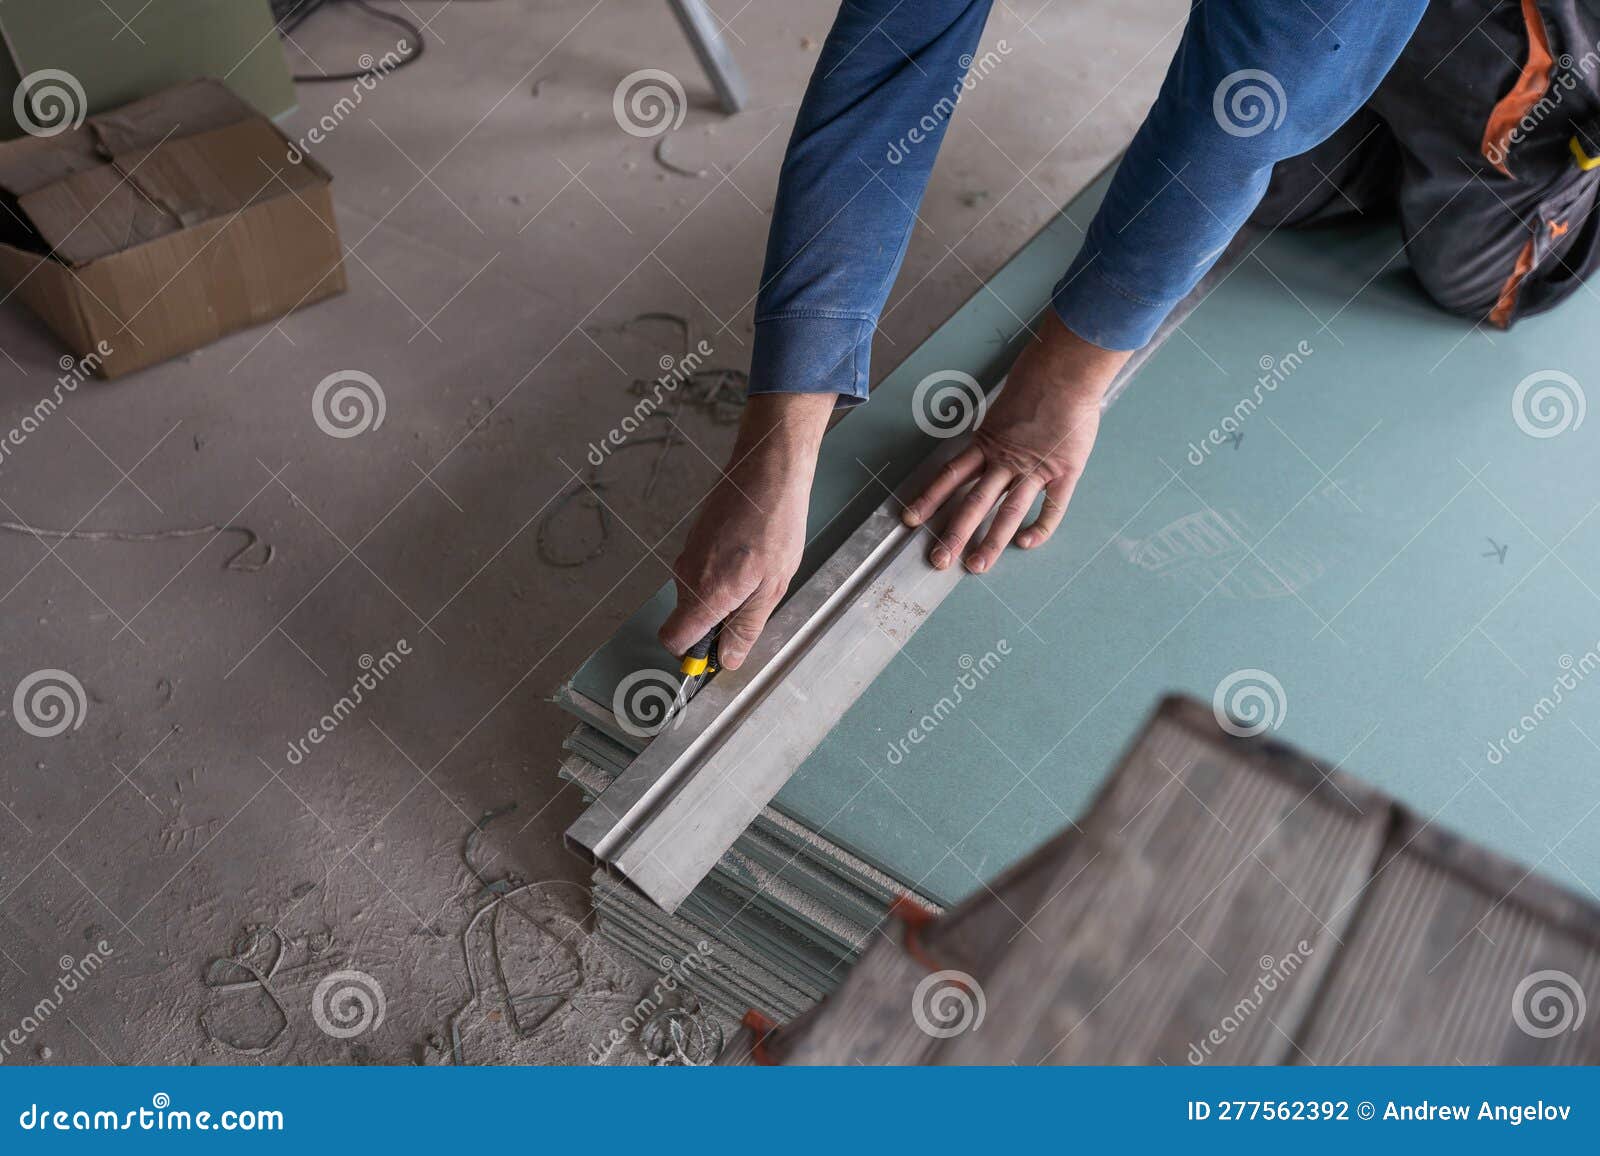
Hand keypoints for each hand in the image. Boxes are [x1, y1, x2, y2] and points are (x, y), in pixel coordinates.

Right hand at [658, 392, 834, 668]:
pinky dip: (720, 573)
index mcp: (705, 593)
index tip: (717, 651)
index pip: (673, 640)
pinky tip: (748, 554)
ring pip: (696, 594)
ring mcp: (687, 554)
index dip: (693, 653)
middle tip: (754, 602)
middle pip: (687, 619)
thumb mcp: (772, 587)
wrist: (767, 472)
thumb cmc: (775, 526)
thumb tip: (726, 659)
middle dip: (715, 622)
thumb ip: (745, 626)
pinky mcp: (694, 539)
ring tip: (756, 572)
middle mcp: (686, 575)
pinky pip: (700, 571)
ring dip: (722, 596)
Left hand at [902, 311, 1127, 571]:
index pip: (950, 476)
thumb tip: (986, 444)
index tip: (910, 519)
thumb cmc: (1035, 381)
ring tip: (977, 565)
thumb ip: (996, 432)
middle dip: (955, 533)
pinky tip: (1025, 544)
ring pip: (1008, 511)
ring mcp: (1035, 468)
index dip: (929, 498)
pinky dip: (1040, 527)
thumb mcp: (1003, 408)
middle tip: (939, 560)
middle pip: (974, 501)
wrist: (1066, 370)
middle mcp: (1005, 460)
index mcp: (987, 443)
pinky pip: (1052, 506)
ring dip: (991, 540)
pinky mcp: (1064, 471)